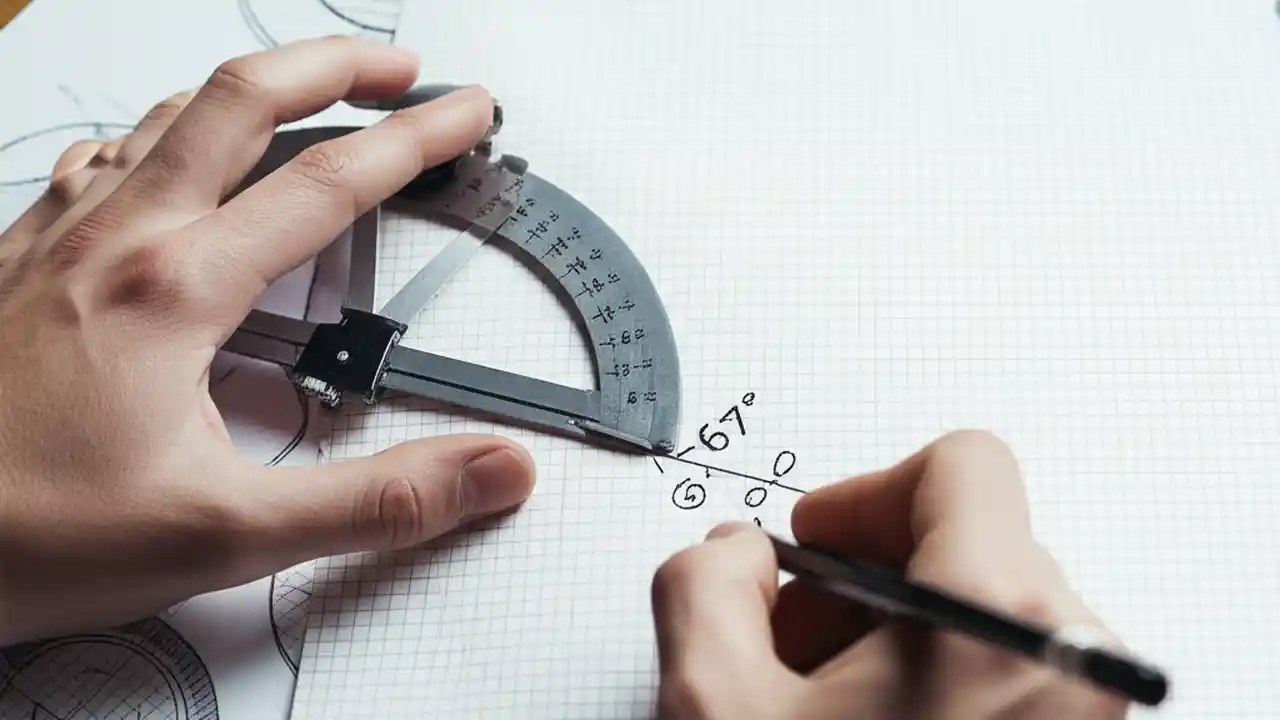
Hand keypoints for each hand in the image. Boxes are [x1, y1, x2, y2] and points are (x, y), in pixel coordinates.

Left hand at [0, 37, 536, 646]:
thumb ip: (376, 501)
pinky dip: (157, 137)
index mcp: (176, 288)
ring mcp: (55, 240)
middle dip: (335, 65)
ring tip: (302, 95)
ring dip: (249, 91)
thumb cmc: (24, 534)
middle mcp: (113, 239)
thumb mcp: (226, 535)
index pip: (330, 183)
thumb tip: (491, 470)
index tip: (466, 113)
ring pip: (164, 117)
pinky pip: (97, 160)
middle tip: (398, 68)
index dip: (416, 137)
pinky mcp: (14, 262)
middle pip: (241, 99)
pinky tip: (159, 164)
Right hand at [651, 431, 1128, 718]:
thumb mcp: (714, 708)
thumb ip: (703, 588)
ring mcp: (1083, 711)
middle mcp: (1069, 662)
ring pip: (986, 614)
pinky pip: (1014, 671)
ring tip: (826, 700)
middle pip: (971, 541)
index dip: (865, 493)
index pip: (962, 465)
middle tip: (798, 636)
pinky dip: (937, 680)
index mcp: (995, 621)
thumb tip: (728, 556)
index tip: (818, 539)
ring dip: (894, 637)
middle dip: (866, 579)